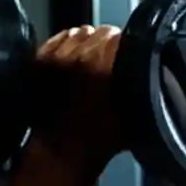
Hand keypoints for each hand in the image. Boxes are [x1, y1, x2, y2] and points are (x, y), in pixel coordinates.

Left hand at [25, 25, 123, 181]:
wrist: (60, 153)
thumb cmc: (98, 140)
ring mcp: (56, 55)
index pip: (121, 37)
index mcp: (103, 64)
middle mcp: (78, 53)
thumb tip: (146, 70)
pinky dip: (69, 44)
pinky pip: (59, 38)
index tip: (134, 55)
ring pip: (80, 32)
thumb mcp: (131, 114)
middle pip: (101, 32)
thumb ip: (138, 86)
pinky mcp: (40, 59)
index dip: (131, 45)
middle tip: (115, 60)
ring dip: (89, 43)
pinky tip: (74, 59)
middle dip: (110, 44)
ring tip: (93, 60)